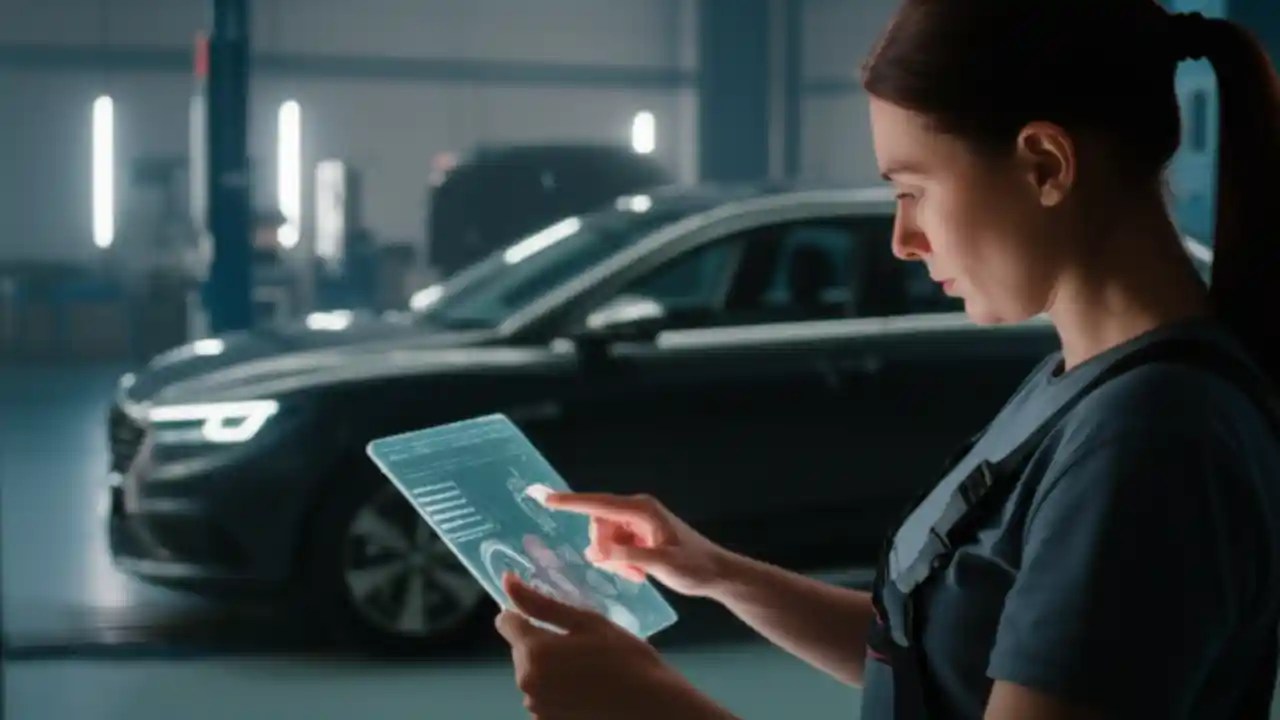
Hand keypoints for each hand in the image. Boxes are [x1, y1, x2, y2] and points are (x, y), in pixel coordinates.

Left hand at [495, 573, 723, 719]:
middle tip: (581, 643)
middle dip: (543, 642)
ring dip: (551, 667)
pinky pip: (544, 696)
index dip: (526, 613)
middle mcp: (526, 683)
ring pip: (534, 673)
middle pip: (521, 649)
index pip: (506, 621)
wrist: (651, 706)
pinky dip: (558, 690)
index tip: (552, 616)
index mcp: (533, 653)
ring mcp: (536, 708)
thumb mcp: (587, 622)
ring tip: (588, 667)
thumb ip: (542, 604)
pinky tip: (586, 689)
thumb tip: (507, 581)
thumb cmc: (624, 658)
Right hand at [543, 492, 729, 597]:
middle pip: (599, 526)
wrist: (716, 573)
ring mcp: (637, 522)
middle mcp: (636, 510)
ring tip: (637, 575)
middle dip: (605, 550)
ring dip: (614, 560)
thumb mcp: (662, 564)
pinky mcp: (638, 534)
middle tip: (629, 573)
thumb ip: (629, 557)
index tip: (544, 498)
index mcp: (641, 510)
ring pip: (605, 539)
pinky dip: (621, 563)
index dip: (569, 502)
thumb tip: (598, 551)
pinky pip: (615, 547)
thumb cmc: (695, 567)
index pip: (598, 504)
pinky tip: (639, 574)